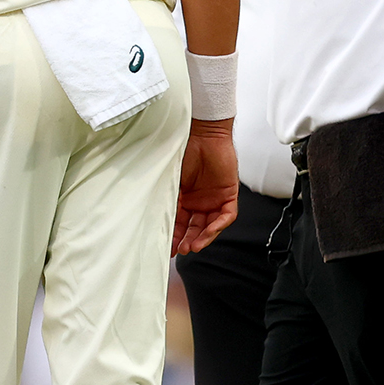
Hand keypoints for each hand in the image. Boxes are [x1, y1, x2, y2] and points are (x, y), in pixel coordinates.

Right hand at [173, 119, 237, 255]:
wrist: (204, 134)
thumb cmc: (185, 151)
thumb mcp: (172, 180)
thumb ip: (168, 199)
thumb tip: (153, 219)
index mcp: (185, 197)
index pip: (180, 222)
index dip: (174, 236)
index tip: (168, 248)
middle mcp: (200, 200)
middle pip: (195, 227)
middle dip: (188, 240)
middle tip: (182, 249)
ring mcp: (215, 198)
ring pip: (211, 225)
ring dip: (203, 237)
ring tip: (193, 246)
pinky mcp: (229, 194)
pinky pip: (227, 216)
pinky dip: (218, 225)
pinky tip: (209, 231)